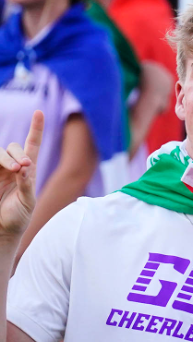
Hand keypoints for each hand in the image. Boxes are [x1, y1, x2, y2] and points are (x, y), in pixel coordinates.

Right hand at [0, 111, 41, 239]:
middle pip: (13, 148)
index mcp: (27, 170)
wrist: (2, 229)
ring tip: (14, 170)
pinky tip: (6, 169)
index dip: (35, 128)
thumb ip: (26, 184)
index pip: (32, 145)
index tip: (39, 112)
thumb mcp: (27, 202)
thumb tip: (25, 167)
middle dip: (17, 155)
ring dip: (6, 158)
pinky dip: (0, 161)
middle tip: (21, 168)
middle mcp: (12, 166)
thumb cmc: (18, 217)